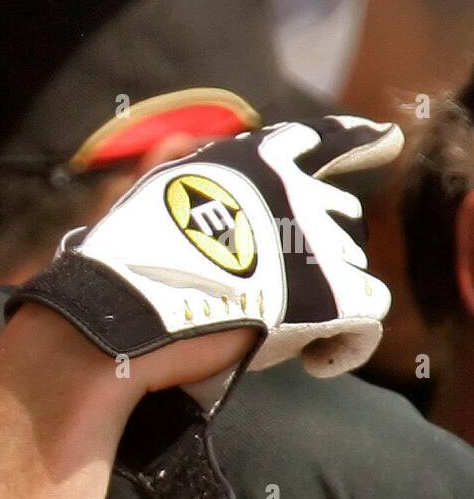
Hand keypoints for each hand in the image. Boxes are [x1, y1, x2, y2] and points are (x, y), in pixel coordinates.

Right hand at [6, 114, 401, 384]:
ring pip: (350, 267)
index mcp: (247, 160)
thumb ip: (175, 173)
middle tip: (278, 284)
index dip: (355, 140)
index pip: (316, 140)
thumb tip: (177, 144)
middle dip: (317, 246)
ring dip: (324, 294)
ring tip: (281, 326)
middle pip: (337, 215)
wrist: (118, 317)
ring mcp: (314, 241)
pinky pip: (365, 319)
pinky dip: (343, 344)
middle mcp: (291, 190)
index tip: (381, 140)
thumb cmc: (116, 268)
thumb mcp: (143, 199)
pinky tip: (313, 357)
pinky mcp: (329, 296)